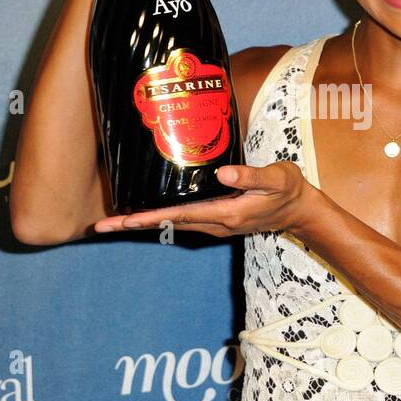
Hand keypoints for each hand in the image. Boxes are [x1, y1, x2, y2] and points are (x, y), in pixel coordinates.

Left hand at [92, 161, 316, 237]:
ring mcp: (215, 224)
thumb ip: (251, 175)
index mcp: (227, 213)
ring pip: (172, 224)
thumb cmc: (289, 189)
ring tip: (113, 222)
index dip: (152, 217)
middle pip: (168, 224)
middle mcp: (216, 223)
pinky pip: (181, 220)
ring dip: (143, 224)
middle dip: (134, 225)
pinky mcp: (215, 219)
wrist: (300, 210)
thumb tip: (223, 173)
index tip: (125, 220)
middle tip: (100, 226)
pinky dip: (160, 219)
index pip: (181, 215)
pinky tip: (145, 214)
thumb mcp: (277, 177)